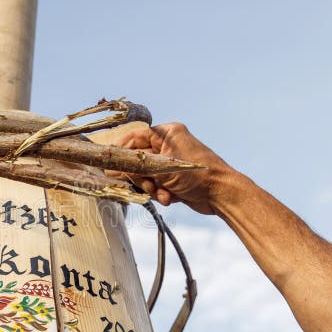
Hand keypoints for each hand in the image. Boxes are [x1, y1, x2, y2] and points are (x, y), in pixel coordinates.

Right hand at [114, 123, 239, 214]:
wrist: (221, 194)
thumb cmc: (198, 175)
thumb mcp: (161, 168)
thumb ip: (135, 166)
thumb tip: (112, 167)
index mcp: (167, 134)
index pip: (135, 137)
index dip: (121, 150)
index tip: (110, 161)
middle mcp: (168, 145)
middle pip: (138, 159)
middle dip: (141, 176)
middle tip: (145, 185)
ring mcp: (171, 162)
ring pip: (146, 175)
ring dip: (151, 187)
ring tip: (162, 193)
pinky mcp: (174, 178)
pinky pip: (157, 185)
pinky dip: (161, 193)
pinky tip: (170, 197)